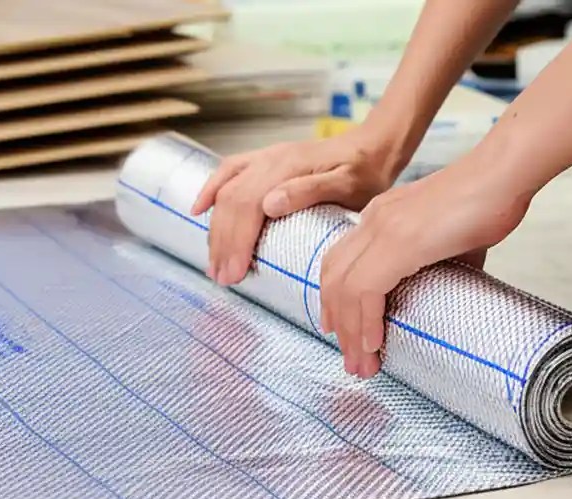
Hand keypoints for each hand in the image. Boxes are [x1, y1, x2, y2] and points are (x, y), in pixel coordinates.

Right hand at [191, 133, 405, 285]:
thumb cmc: (364, 173)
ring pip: (226, 192)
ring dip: (215, 229)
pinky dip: (210, 191)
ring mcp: (263, 159)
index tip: (234, 274)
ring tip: (214, 262)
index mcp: (287, 168)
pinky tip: (198, 211)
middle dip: (222, 243)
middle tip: (222, 278)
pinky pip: (227, 173)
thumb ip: (309, 191)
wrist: (373, 148)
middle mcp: (269, 160)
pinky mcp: (263, 161)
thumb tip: (268, 204)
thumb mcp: (348, 184)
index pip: (247, 206)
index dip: (236, 242)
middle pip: (231, 203)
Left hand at [320, 152, 533, 377]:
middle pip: (333, 279)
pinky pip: (366, 290)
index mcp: (380, 217)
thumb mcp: (455, 240)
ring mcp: (382, 229)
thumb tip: (452, 287)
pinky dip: (365, 321)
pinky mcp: (399, 242)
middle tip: (352, 360)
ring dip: (351, 334)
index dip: (335, 300)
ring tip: (363, 366)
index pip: (340, 263)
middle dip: (338, 325)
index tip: (343, 332)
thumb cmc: (490, 201)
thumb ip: (444, 263)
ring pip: (344, 290)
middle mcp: (372, 221)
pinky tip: (373, 344)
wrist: (505, 173)